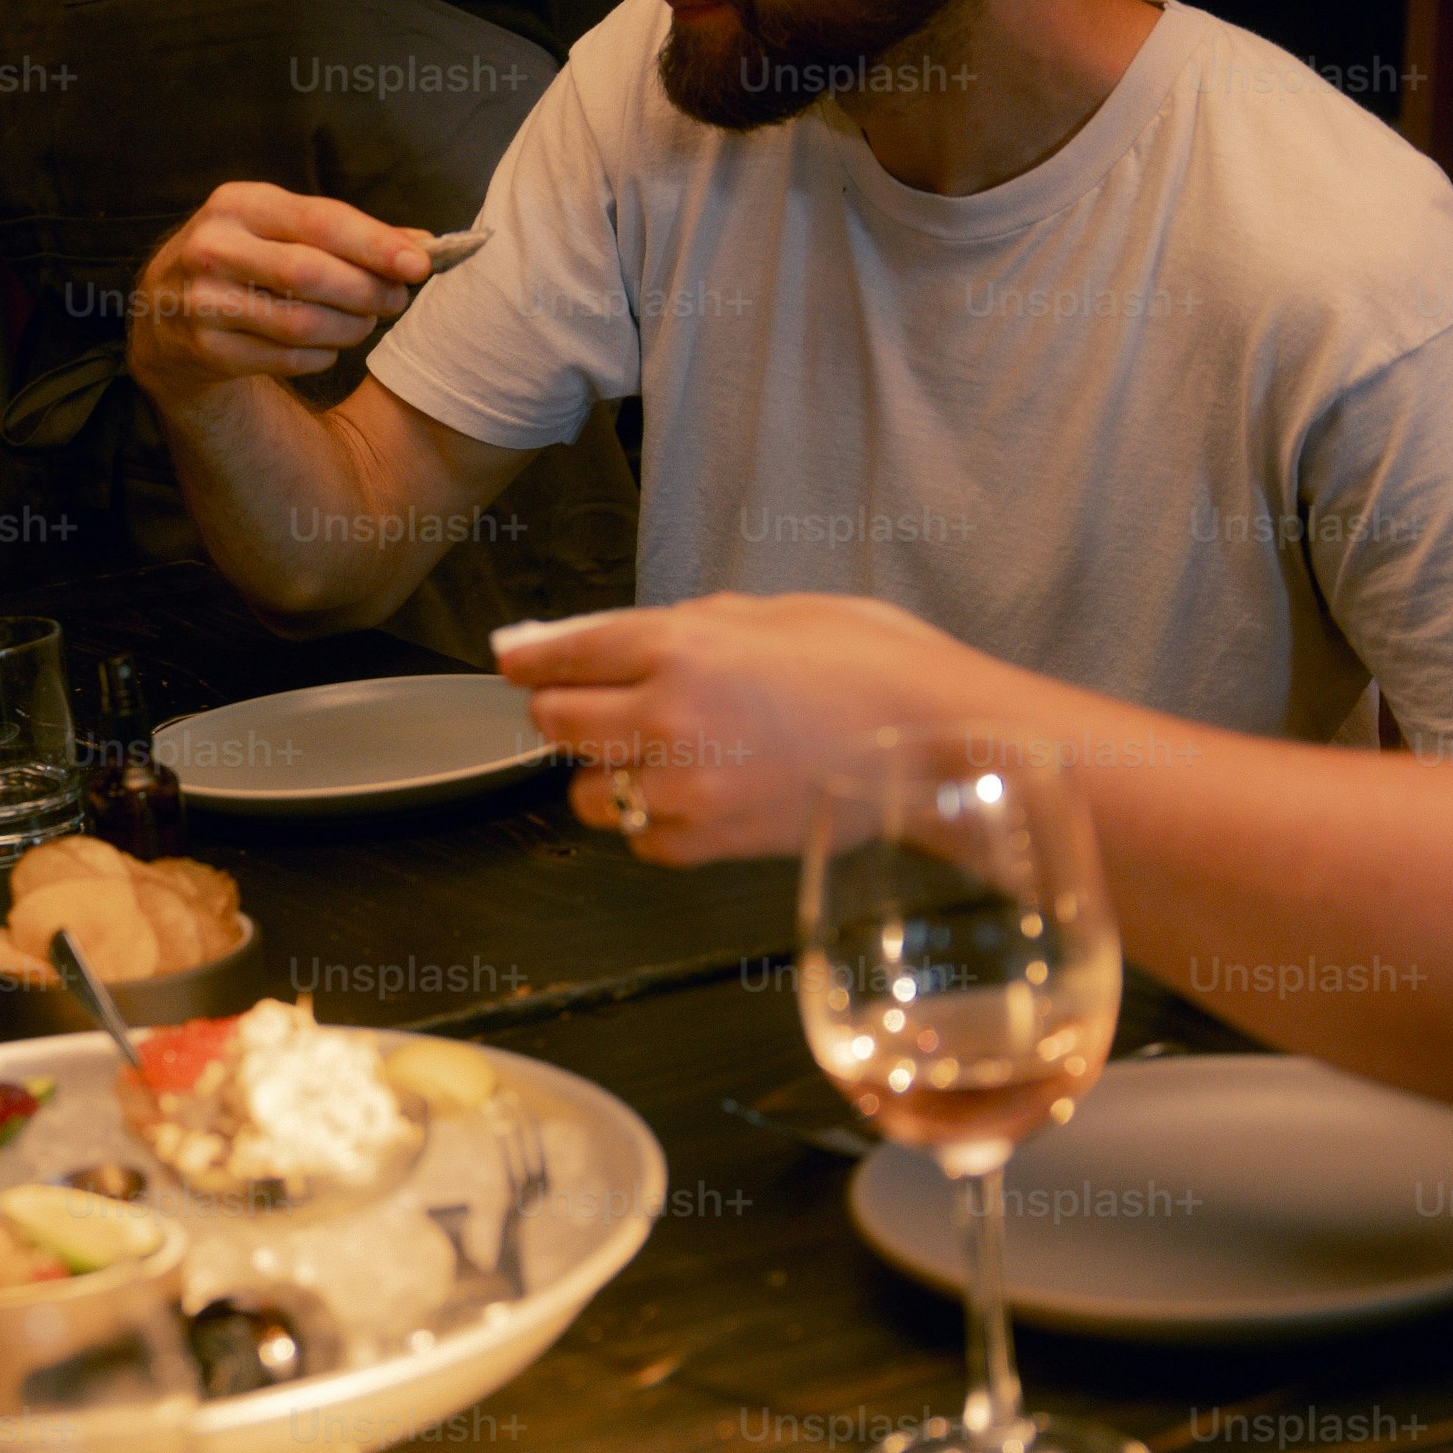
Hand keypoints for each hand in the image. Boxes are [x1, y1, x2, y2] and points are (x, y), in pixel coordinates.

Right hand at [123, 182, 427, 401]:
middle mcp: (212, 248)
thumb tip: (421, 244)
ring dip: (349, 329)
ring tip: (363, 324)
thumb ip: (346, 233)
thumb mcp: (280, 229)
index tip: (420, 264)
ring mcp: (203, 302)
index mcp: (237, 203)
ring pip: (302, 323)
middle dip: (367, 292)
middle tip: (395, 301)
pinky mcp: (206, 349)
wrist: (163, 314)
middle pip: (312, 274)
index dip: (375, 244)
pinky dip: (320, 357)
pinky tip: (324, 348)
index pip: (320, 221)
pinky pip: (286, 359)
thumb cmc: (242, 260)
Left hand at [497, 593, 1013, 863]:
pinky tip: (687, 799)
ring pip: (588, 791)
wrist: (937, 742)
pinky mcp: (711, 841)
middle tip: (586, 705)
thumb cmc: (872, 664)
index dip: (528, 658)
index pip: (562, 654)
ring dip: (604, 774)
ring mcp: (685, 786)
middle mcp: (666, 715)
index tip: (515, 662)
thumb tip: (619, 637)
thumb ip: (687, 624)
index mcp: (679, 645)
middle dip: (563, 711)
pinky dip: (649, 824)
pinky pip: (640, 841)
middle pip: (556, 723)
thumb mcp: (773, 612)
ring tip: (646, 759)